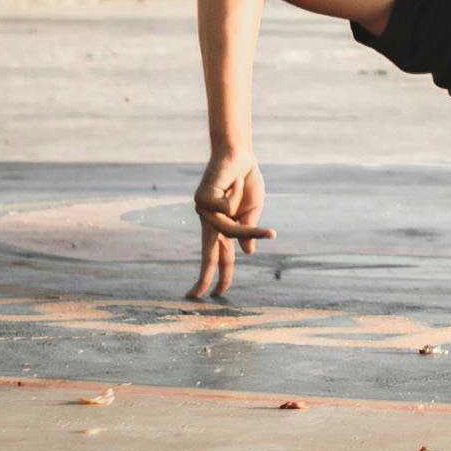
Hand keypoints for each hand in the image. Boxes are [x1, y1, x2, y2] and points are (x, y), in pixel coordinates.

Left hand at [189, 151, 271, 299]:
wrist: (238, 153)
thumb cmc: (246, 178)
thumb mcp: (253, 208)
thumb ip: (248, 229)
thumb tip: (246, 252)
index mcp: (220, 225)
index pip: (220, 255)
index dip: (219, 274)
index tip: (213, 294)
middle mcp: (209, 220)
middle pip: (209, 254)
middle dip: (206, 276)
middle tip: (198, 297)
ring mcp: (203, 210)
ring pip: (228, 228)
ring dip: (249, 224)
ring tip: (250, 202)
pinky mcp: (201, 198)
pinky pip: (226, 206)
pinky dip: (236, 192)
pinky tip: (233, 182)